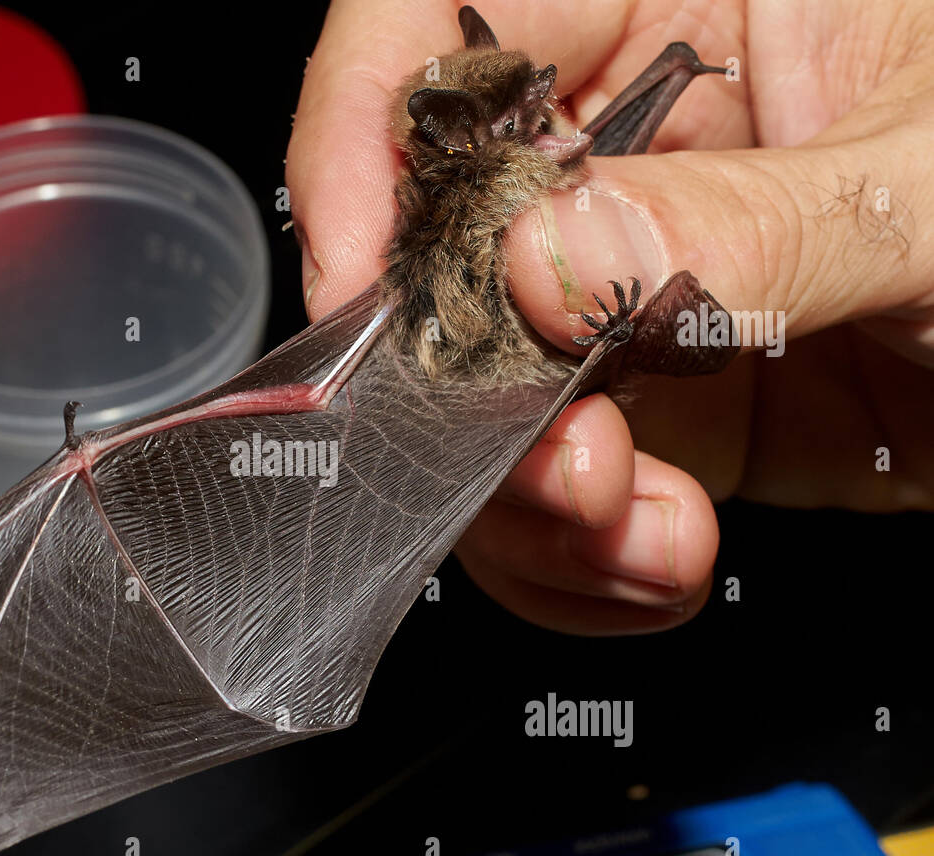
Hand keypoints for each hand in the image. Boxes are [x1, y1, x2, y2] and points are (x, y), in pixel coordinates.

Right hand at [286, 0, 933, 632]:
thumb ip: (737, 225)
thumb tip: (548, 264)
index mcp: (676, 5)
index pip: (438, 30)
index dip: (363, 141)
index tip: (366, 279)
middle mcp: (619, 155)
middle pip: (430, 254)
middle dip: (460, 381)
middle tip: (541, 456)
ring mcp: (622, 298)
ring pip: (474, 403)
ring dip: (521, 496)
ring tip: (626, 522)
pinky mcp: (653, 414)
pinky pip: (551, 496)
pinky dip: (579, 555)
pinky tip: (658, 555)